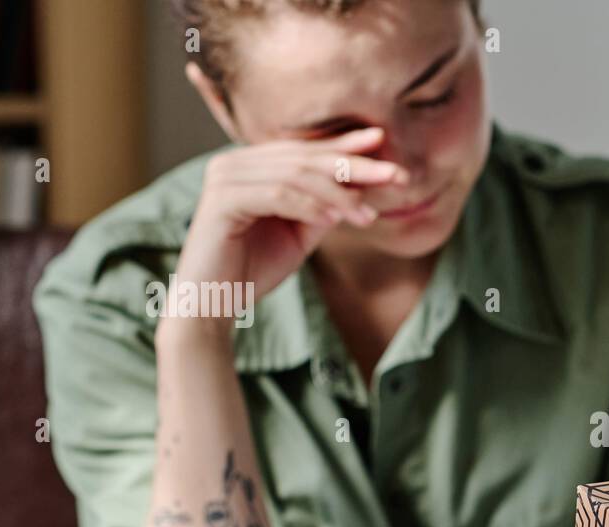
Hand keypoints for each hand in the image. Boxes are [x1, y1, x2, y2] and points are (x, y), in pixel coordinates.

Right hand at [167, 127, 407, 325]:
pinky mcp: (221, 200)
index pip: (305, 150)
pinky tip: (335, 219)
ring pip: (295, 175)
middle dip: (354, 166)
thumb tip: (362, 186)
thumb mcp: (300, 233)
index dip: (345, 145)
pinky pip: (277, 196)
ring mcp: (225, 178)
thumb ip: (324, 207)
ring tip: (368, 216)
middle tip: (395, 175)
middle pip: (305, 158)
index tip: (383, 142)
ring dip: (338, 195)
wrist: (214, 302)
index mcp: (251, 165)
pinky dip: (309, 206)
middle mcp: (234, 163)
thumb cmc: (254, 267)